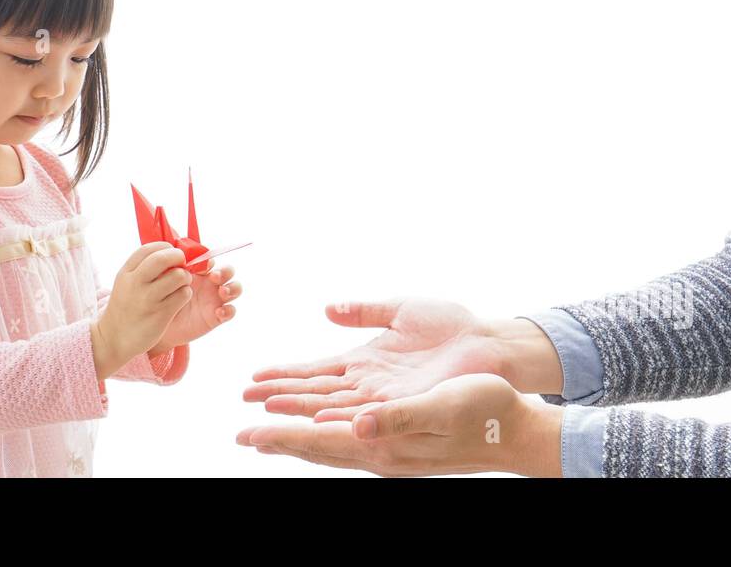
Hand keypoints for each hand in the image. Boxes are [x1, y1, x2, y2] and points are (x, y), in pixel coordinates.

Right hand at [91, 241, 192, 376]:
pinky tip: (179, 298)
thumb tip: (170, 252)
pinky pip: (183, 295)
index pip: (149, 248)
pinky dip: (186, 294)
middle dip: (179, 257)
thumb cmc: (126, 306)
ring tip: (180, 284)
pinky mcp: (161, 314)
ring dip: (185, 278)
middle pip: (164, 258)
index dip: (165, 247)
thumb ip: (142, 267)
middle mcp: (135, 283)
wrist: (113, 338)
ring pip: (179, 276)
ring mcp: (148, 299)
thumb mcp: (126, 282)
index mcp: (126, 272)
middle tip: (181, 264)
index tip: (171, 253)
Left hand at [152, 263, 241, 349]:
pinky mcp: (217, 316)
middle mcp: (210, 283)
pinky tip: (219, 312)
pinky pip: (230, 311)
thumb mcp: (165, 284)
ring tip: (223, 292)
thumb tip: (172, 258)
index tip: (202, 265)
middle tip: (214, 276)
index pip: (210, 261)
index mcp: (198, 272)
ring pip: (235, 288)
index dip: (209, 261)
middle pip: (228, 271)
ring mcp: (216, 299)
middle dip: (225, 271)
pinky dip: (229, 311)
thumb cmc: (162, 300)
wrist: (160, 326)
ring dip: (233, 288)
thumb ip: (171, 272)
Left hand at [236, 373, 562, 476]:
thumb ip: (398, 417)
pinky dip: (324, 431)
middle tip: (242, 436)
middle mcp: (382, 452)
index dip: (285, 436)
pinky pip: (348, 438)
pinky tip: (321, 428)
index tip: (250, 434)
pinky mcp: (400, 440)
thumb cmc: (485, 412)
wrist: (517, 429)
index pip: (323, 442)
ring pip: (330, 444)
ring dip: (297, 436)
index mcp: (386, 445)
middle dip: (279, 440)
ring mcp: (391, 449)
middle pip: (318, 448)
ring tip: (269, 432)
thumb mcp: (441, 407)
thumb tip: (355, 425)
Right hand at [243, 297, 505, 417]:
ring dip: (298, 414)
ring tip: (267, 418)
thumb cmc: (450, 327)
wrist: (487, 342)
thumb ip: (364, 311)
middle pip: (313, 396)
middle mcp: (368, 386)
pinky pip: (366, 415)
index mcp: (364, 364)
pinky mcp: (404, 404)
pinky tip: (316, 424)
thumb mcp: (400, 310)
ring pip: (331, 409)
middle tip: (243, 412)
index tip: (253, 381)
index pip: (314, 374)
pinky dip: (340, 420)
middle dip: (277, 403)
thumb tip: (328, 308)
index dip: (283, 377)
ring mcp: (384, 398)